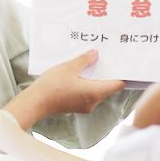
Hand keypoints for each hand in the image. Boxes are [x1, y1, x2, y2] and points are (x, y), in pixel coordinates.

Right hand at [8, 50, 125, 128]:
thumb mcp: (69, 67)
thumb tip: (96, 54)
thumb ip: (85, 60)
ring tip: (92, 63)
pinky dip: (87, 84)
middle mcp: (93, 102)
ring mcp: (85, 106)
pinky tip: (80, 74)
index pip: (117, 84)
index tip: (123, 63)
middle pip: (108, 87)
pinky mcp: (77, 106)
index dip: (122, 74)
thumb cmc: (52, 85)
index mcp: (95, 92)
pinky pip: (88, 94)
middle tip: (108, 58)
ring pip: (97, 90)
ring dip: (95, 78)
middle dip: (107, 73)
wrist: (35, 102)